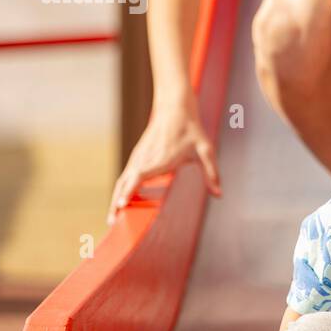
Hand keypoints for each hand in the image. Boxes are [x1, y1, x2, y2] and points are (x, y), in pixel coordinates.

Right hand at [107, 101, 220, 225]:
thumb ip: (212, 174)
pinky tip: (122, 200)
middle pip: (124, 183)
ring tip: (113, 216)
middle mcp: (145, 159)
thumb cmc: (191, 130)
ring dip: (116, 197)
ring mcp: (138, 157)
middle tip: (112, 222)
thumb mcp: (206, 151)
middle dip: (116, 203)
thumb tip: (219, 195)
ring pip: (122, 180)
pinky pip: (126, 175)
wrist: (175, 109)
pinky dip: (121, 188)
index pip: (139, 176)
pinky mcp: (137, 156)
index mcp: (160, 159)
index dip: (129, 190)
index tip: (121, 204)